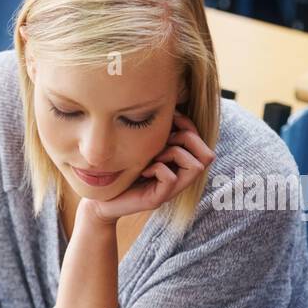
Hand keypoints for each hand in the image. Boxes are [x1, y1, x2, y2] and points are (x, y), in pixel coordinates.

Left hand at [88, 111, 215, 222]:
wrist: (99, 198)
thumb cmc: (120, 168)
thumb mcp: (143, 145)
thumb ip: (159, 132)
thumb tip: (172, 107)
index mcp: (179, 166)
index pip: (205, 144)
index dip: (189, 127)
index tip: (168, 121)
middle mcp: (180, 179)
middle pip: (208, 156)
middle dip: (186, 139)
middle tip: (163, 140)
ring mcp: (170, 191)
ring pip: (197, 167)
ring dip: (175, 153)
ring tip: (155, 156)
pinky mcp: (156, 200)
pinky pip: (171, 178)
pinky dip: (158, 168)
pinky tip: (143, 170)